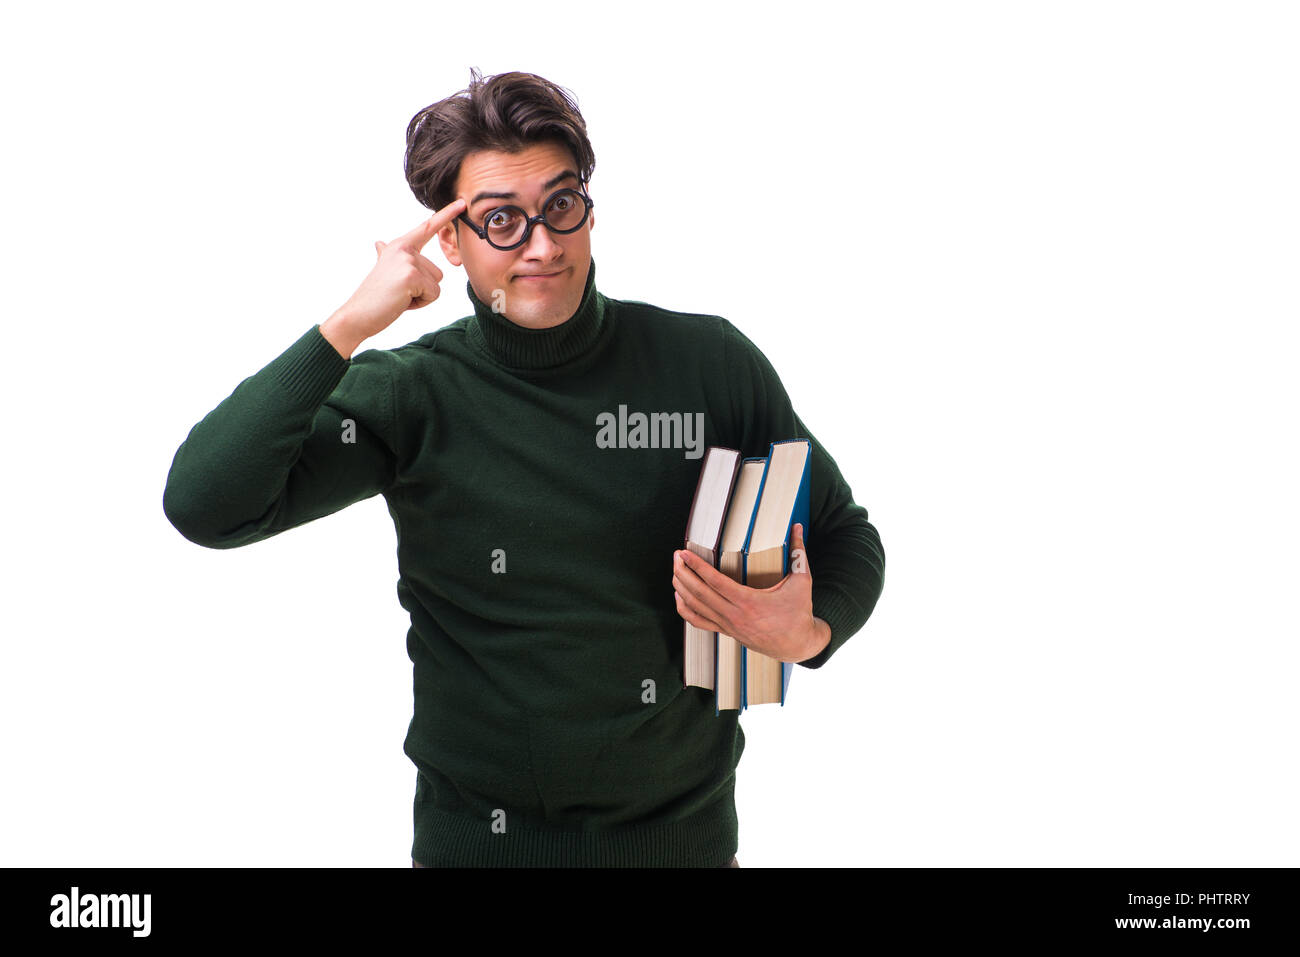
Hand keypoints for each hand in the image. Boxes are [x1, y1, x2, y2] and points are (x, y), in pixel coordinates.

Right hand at [320, 198, 466, 356]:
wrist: (358, 314)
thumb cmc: (375, 295)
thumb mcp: (383, 269)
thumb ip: (387, 254)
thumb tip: (380, 244)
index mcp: (400, 245)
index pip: (427, 227)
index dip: (446, 214)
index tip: (461, 203)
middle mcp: (404, 249)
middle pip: (438, 273)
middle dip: (423, 289)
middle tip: (399, 292)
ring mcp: (408, 261)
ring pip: (437, 285)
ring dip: (422, 297)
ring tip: (399, 296)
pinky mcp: (411, 276)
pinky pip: (433, 294)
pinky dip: (420, 304)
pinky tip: (401, 301)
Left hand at [673, 523, 830, 662]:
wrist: (798, 645)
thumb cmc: (799, 612)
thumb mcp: (802, 581)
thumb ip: (798, 552)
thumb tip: (798, 527)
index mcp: (749, 602)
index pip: (714, 581)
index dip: (696, 566)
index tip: (685, 553)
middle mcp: (734, 616)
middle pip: (699, 593)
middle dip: (683, 573)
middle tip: (675, 557)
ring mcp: (728, 626)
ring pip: (695, 608)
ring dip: (681, 588)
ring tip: (675, 571)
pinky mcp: (727, 632)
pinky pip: (699, 622)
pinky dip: (685, 610)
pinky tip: (679, 596)